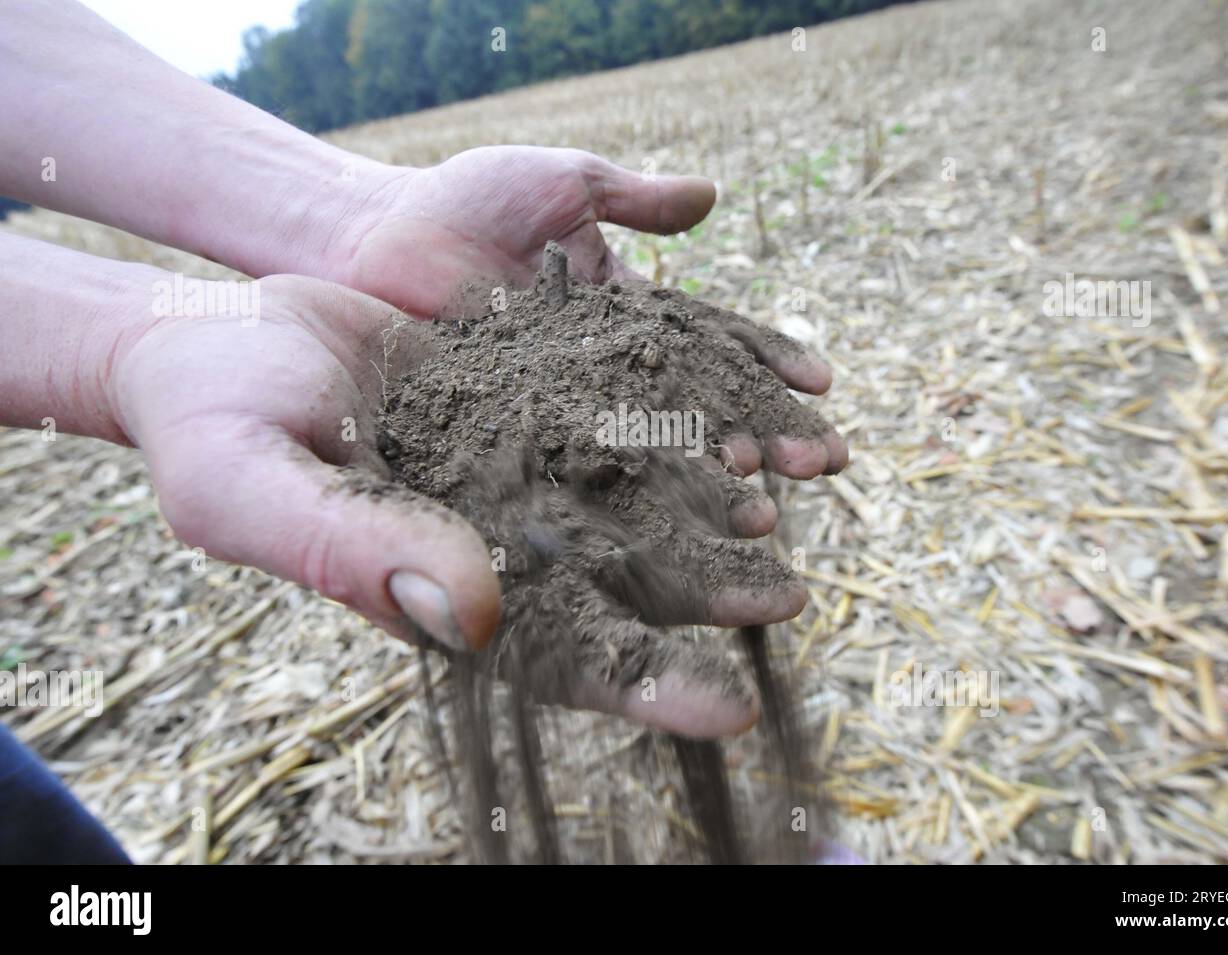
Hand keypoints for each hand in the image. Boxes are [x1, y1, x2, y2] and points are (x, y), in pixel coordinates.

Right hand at [106, 272, 786, 735]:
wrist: (220, 335)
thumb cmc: (212, 424)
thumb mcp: (252, 486)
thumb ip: (351, 550)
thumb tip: (474, 609)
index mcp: (439, 590)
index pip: (553, 661)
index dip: (640, 687)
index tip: (725, 707)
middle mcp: (497, 533)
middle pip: (618, 580)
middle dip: (703, 593)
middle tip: (788, 602)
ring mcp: (518, 457)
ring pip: (633, 484)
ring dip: (713, 492)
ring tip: (797, 484)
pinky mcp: (526, 381)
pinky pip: (615, 390)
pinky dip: (676, 392)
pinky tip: (740, 389)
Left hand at [328, 146, 846, 477]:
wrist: (371, 235)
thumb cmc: (466, 200)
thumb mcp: (563, 184)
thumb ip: (633, 199)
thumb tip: (713, 196)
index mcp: (626, 314)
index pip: (716, 341)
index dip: (768, 361)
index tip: (824, 382)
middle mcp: (605, 372)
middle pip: (700, 406)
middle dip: (763, 433)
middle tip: (822, 462)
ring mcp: (563, 412)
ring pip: (651, 452)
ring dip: (712, 483)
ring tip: (765, 511)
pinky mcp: (515, 445)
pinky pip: (580, 479)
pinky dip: (629, 506)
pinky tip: (674, 532)